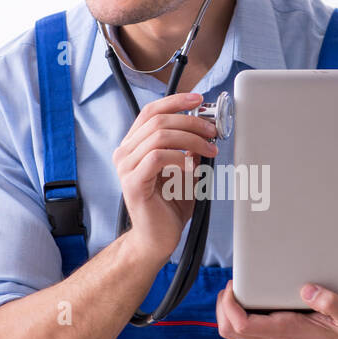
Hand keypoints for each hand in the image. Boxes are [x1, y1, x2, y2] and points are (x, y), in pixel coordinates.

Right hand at [113, 90, 218, 263]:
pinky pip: (158, 158)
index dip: (176, 101)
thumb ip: (190, 148)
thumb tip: (206, 127)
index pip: (151, 111)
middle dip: (191, 122)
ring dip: (191, 139)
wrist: (158, 239)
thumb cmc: (170, 205)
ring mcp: (126, 168)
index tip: (199, 99)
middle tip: (213, 131)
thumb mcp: (185, 169)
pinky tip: (193, 168)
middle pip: (158, 120)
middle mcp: (125, 153)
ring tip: (210, 150)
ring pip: (160, 136)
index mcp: (134, 146)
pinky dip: (181, 159)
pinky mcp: (133, 183)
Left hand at [215, 279, 337, 338]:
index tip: (235, 285)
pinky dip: (239, 319)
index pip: (242, 325)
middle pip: (230, 331)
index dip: (230, 305)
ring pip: (235, 335)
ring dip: (228, 313)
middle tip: (233, 285)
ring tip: (238, 291)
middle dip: (223, 306)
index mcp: (289, 331)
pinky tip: (251, 303)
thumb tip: (307, 288)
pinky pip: (247, 335)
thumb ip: (330, 301)